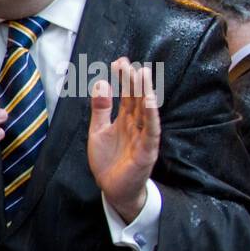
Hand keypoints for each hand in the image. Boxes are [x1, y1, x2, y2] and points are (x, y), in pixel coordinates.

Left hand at [88, 57, 159, 221]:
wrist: (112, 189)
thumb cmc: (108, 161)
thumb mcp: (98, 132)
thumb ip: (100, 110)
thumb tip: (102, 83)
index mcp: (125, 120)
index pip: (126, 94)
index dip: (123, 79)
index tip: (119, 61)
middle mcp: (136, 125)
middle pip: (136, 99)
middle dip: (133, 80)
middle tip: (128, 62)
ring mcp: (144, 137)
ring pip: (146, 111)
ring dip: (145, 92)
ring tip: (142, 73)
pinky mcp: (147, 150)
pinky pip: (151, 131)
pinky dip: (150, 116)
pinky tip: (148, 101)